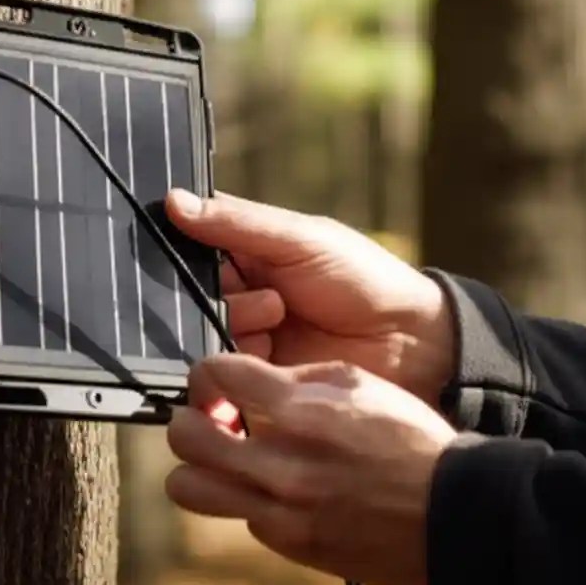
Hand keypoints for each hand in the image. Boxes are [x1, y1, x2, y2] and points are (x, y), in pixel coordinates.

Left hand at [165, 353, 458, 584]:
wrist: (453, 511)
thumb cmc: (411, 440)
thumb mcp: (359, 383)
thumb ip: (297, 378)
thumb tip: (251, 381)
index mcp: (299, 410)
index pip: (213, 375)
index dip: (208, 373)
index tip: (218, 381)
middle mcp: (280, 462)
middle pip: (183, 437)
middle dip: (189, 421)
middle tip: (210, 420)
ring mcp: (280, 509)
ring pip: (188, 488)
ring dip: (200, 469)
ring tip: (228, 460)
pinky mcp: (289, 543)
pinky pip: (242, 517)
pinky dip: (252, 500)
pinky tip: (283, 490)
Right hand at [166, 189, 456, 409]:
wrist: (411, 344)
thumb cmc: (363, 279)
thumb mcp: (301, 240)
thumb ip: (237, 224)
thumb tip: (174, 200)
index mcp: (246, 256)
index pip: (192, 253)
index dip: (188, 258)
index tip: (208, 264)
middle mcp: (239, 299)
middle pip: (191, 300)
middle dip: (222, 299)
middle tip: (269, 300)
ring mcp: (247, 343)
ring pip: (204, 337)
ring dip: (236, 329)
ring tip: (278, 323)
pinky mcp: (256, 383)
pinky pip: (223, 378)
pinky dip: (237, 370)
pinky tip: (266, 357)